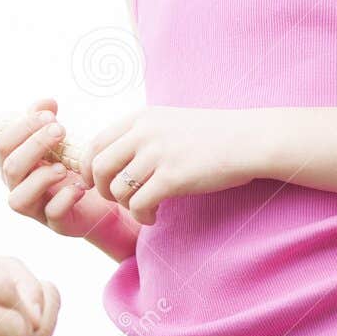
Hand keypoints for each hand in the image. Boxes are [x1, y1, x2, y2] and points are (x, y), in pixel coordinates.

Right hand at [0, 97, 140, 247]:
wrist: (101, 197)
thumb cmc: (73, 165)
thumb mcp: (61, 140)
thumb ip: (47, 120)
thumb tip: (46, 102)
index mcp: (14, 160)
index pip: (1, 142)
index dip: (20, 127)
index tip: (48, 115)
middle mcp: (17, 184)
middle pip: (9, 166)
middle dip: (34, 145)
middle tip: (60, 130)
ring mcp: (34, 206)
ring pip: (18, 198)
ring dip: (41, 178)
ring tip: (64, 167)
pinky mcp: (55, 223)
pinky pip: (51, 214)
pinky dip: (64, 199)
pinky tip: (80, 187)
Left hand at [82, 106, 258, 222]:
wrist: (248, 140)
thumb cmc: (212, 136)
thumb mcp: (169, 122)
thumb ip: (141, 136)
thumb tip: (112, 161)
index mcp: (141, 118)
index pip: (95, 143)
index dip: (88, 168)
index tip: (95, 183)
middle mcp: (144, 133)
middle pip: (99, 167)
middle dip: (102, 189)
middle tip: (117, 200)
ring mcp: (158, 154)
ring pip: (118, 189)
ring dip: (126, 206)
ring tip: (143, 209)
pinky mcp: (173, 177)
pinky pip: (139, 205)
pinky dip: (142, 217)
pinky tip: (154, 217)